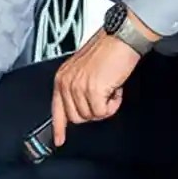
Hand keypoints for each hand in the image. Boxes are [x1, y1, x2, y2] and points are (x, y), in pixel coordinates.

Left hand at [51, 31, 141, 146]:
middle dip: (93, 111)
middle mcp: (66, 83)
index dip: (59, 128)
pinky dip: (113, 104)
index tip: (59, 140)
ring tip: (110, 87)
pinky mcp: (93, 91)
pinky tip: (115, 89)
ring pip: (91, 116)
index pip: (57, 109)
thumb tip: (79, 108)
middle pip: (77, 118)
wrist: (121, 38)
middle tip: (104, 95)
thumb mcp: (83, 70)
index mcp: (62, 78)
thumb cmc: (107, 51)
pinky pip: (103, 112)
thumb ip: (76, 88)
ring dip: (105, 106)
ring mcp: (78, 87)